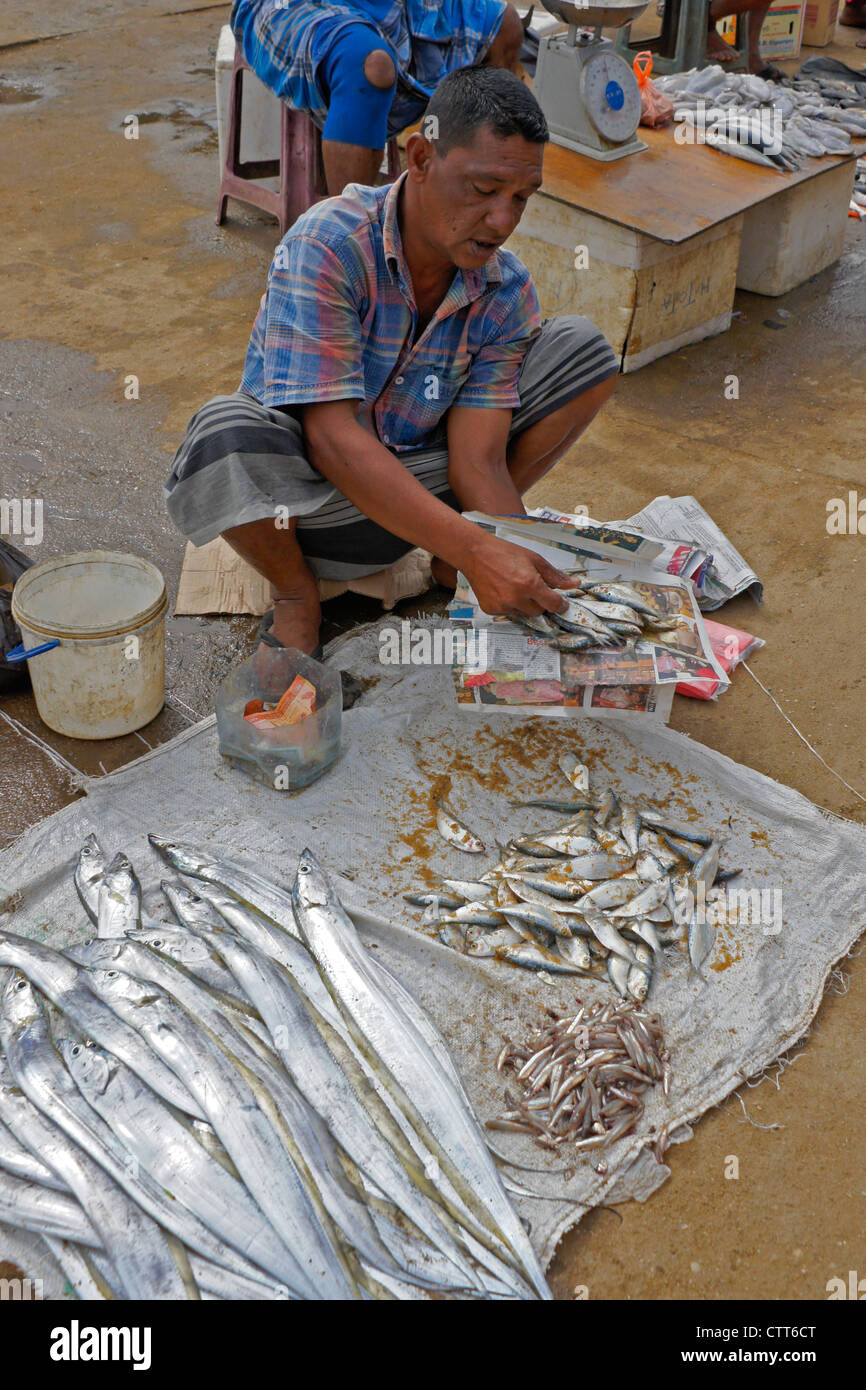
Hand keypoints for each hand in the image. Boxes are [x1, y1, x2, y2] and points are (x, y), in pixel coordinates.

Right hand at [461, 533, 578, 616]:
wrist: (475, 553)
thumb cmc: (503, 553)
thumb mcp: (534, 559)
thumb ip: (554, 575)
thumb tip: (573, 584)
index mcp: (529, 584)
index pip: (553, 605)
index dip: (560, 605)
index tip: (562, 605)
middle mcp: (516, 598)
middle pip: (539, 611)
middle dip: (540, 601)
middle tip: (531, 587)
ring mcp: (502, 606)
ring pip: (524, 614)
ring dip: (524, 604)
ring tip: (514, 586)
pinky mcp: (491, 609)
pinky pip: (508, 613)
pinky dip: (510, 605)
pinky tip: (503, 590)